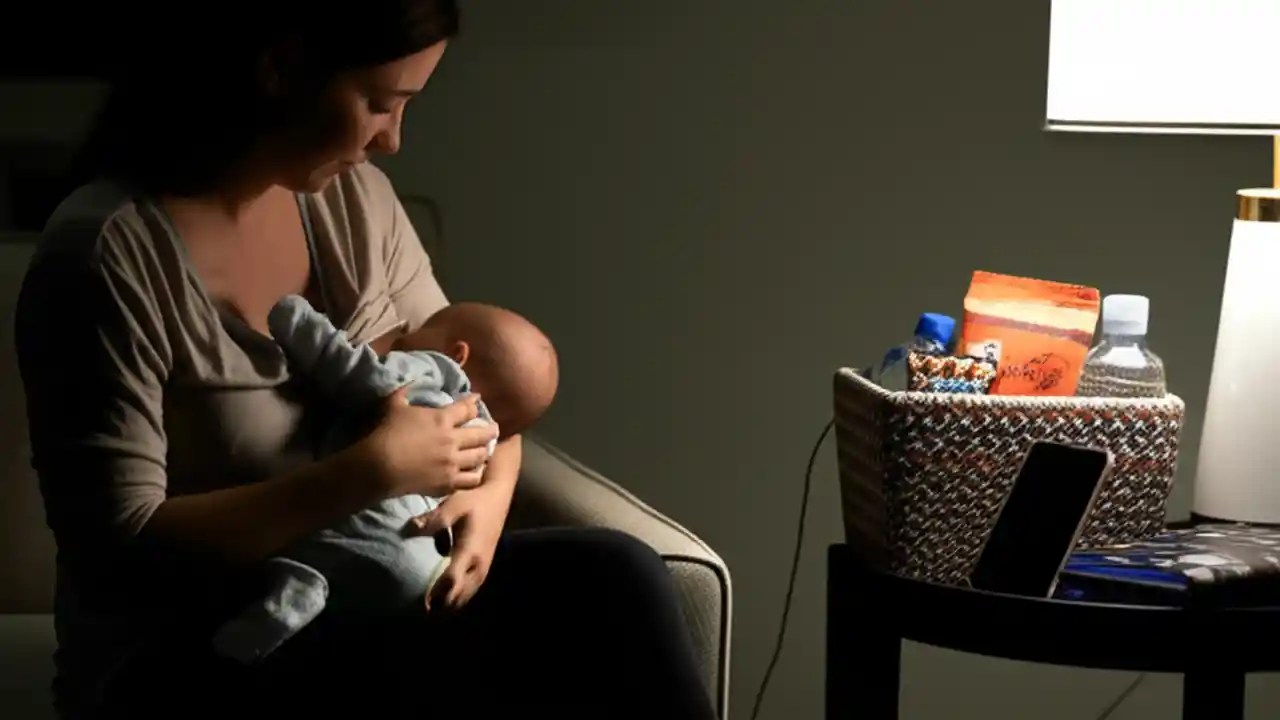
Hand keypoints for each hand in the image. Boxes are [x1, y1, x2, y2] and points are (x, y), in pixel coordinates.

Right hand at [358, 389, 498, 497]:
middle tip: (494, 429)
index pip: (466, 408)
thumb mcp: (393, 404)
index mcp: (442, 419)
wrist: (379, 467)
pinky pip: (471, 479)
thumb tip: (412, 381)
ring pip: (480, 457)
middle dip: (490, 429)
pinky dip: (476, 474)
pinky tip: (475, 472)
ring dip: (484, 452)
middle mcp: (453, 440)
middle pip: (482, 434)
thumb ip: (405, 391)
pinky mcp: (449, 483)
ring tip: (486, 451)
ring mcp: (453, 463)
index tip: (478, 400)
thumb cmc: (385, 432)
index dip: (474, 402)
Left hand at [411, 483, 506, 610]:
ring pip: (465, 597)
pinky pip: (470, 592)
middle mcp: (478, 564)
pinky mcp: (484, 568)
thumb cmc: (474, 500)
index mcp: (469, 550)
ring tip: (428, 608)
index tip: (420, 602)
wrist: (497, 498)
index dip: (436, 593)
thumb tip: (410, 528)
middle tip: (419, 609)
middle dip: (440, 605)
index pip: (452, 580)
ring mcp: (483, 568)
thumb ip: (434, 519)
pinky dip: (457, 598)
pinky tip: (443, 598)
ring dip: (448, 604)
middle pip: (459, 596)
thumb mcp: (454, 504)